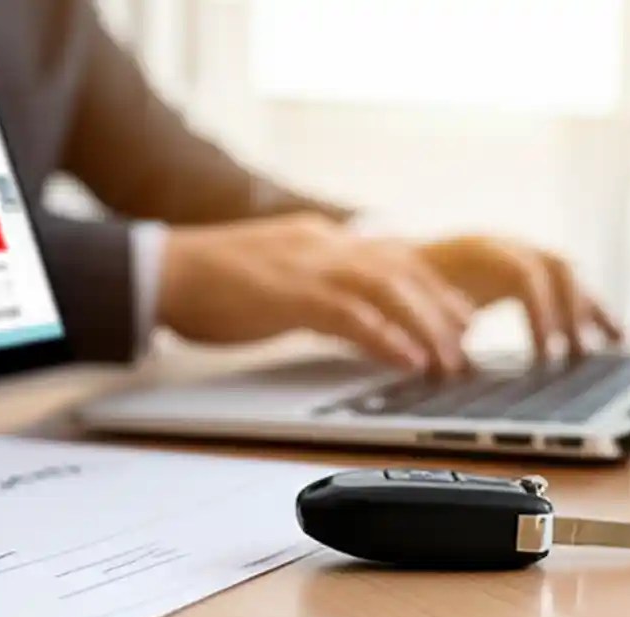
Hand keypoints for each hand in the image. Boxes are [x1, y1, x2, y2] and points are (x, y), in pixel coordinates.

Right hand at [156, 213, 619, 373]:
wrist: (161, 270)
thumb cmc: (210, 283)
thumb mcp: (279, 279)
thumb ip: (318, 290)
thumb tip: (350, 316)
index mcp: (325, 241)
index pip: (397, 260)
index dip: (436, 292)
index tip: (462, 320)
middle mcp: (327, 245)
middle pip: (406, 271)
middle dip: (444, 311)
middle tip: (468, 348)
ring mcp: (310, 265)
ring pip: (391, 289)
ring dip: (427, 327)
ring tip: (450, 362)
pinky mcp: (290, 293)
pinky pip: (352, 315)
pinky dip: (386, 338)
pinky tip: (409, 361)